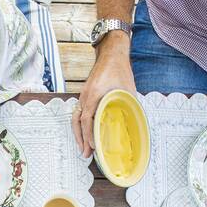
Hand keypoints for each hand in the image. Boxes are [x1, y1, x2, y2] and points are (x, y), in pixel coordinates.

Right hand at [72, 37, 134, 157]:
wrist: (111, 53)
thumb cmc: (120, 70)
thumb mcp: (127, 89)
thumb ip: (128, 106)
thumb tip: (132, 123)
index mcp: (95, 95)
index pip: (87, 120)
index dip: (88, 135)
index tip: (92, 147)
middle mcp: (85, 96)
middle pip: (77, 122)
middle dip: (81, 139)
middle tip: (85, 154)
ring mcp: (83, 95)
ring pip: (75, 118)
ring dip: (78, 134)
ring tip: (82, 147)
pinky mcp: (84, 94)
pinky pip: (77, 112)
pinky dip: (79, 125)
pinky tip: (84, 133)